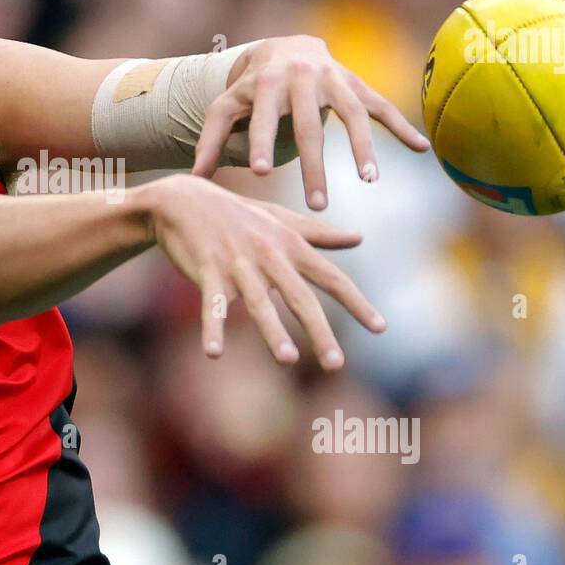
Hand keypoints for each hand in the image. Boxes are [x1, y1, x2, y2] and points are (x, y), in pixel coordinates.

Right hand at [143, 175, 385, 369]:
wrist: (184, 199)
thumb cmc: (236, 214)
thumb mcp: (280, 220)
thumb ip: (319, 234)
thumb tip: (360, 237)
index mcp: (290, 245)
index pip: (331, 277)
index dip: (356, 302)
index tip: (380, 327)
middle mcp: (269, 255)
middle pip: (299, 297)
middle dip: (319, 331)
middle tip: (335, 365)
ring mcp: (238, 263)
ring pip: (259, 302)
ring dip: (272, 331)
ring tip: (289, 360)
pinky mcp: (207, 270)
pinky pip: (211, 304)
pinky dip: (212, 328)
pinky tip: (213, 354)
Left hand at [191, 35, 430, 209]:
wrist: (286, 46)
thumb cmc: (250, 86)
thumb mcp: (225, 106)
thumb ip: (210, 140)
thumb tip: (193, 179)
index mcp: (267, 83)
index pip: (262, 117)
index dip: (259, 143)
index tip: (258, 173)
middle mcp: (303, 79)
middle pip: (310, 127)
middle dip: (314, 166)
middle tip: (317, 204)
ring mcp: (336, 80)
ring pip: (353, 115)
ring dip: (363, 148)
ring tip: (369, 181)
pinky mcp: (358, 84)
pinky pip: (382, 105)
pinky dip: (403, 126)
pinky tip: (421, 149)